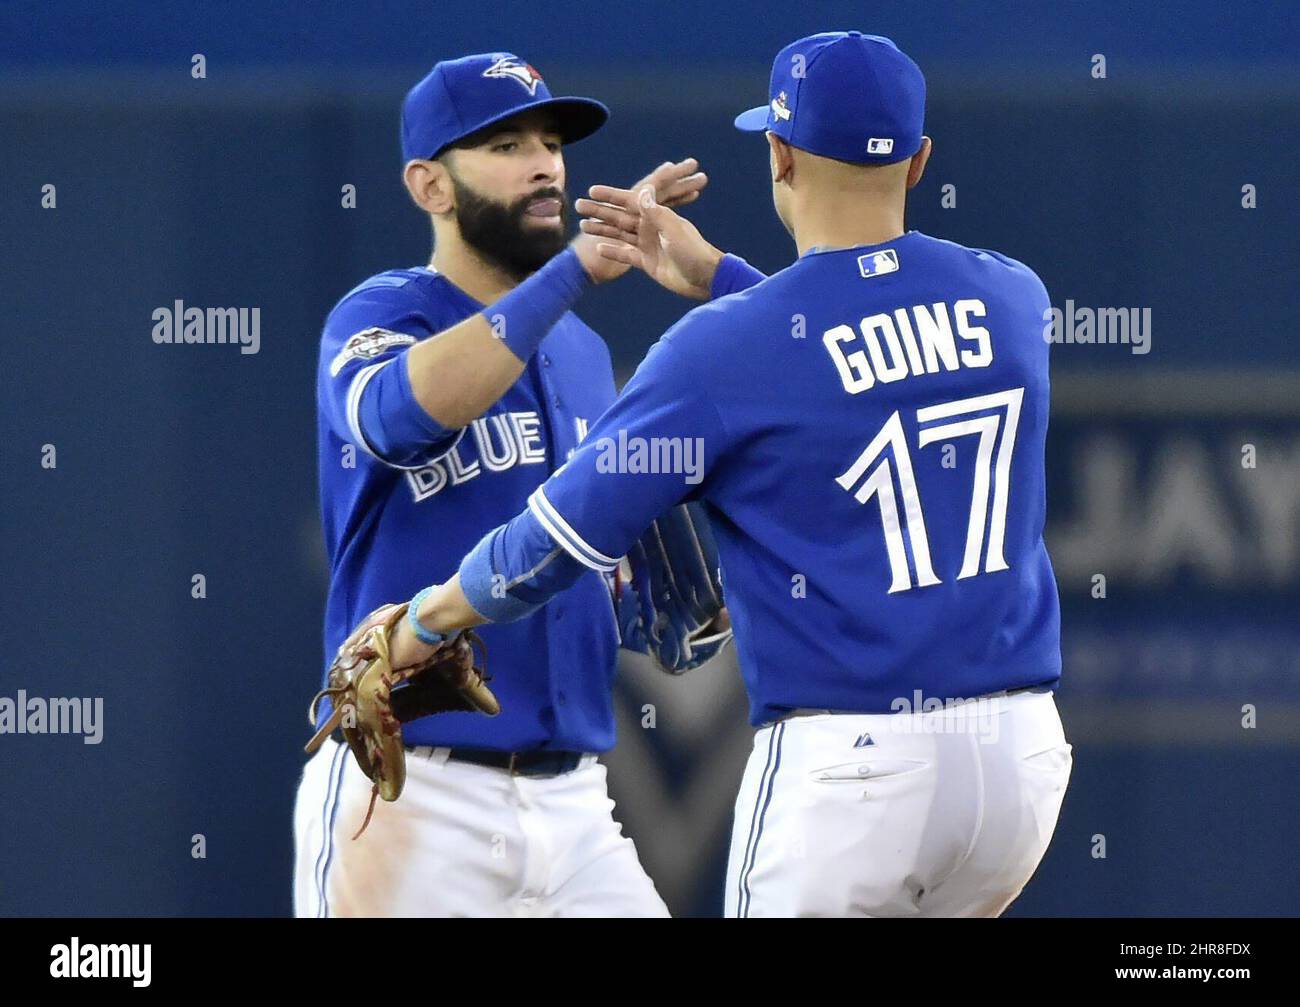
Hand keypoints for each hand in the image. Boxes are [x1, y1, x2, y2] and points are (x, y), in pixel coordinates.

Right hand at [570, 158, 708, 284]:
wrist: (704, 278)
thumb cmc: (693, 251)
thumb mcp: (674, 230)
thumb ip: (657, 213)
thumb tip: (642, 191)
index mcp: (657, 215)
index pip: (629, 202)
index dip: (610, 196)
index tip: (592, 190)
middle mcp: (650, 227)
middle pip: (620, 217)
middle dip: (600, 211)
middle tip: (579, 206)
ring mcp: (647, 244)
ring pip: (620, 234)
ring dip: (602, 230)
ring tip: (582, 226)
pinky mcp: (647, 262)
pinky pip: (626, 255)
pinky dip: (614, 252)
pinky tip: (599, 248)